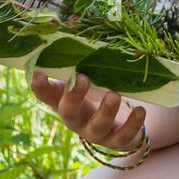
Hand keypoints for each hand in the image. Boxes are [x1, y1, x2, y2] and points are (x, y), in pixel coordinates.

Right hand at [30, 70, 146, 151]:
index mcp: (64, 102)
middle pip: (69, 112)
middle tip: (82, 78)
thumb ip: (77, 67)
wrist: (117, 127)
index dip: (40, 86)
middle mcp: (76, 120)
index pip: (47, 94)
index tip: (37, 74)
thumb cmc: (94, 96)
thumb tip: (71, 38)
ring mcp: (96, 132)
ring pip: (98, 126)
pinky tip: (140, 110)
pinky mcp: (116, 141)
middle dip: (74, 96)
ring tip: (114, 95)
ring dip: (105, 111)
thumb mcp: (83, 82)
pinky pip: (124, 136)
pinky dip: (133, 124)